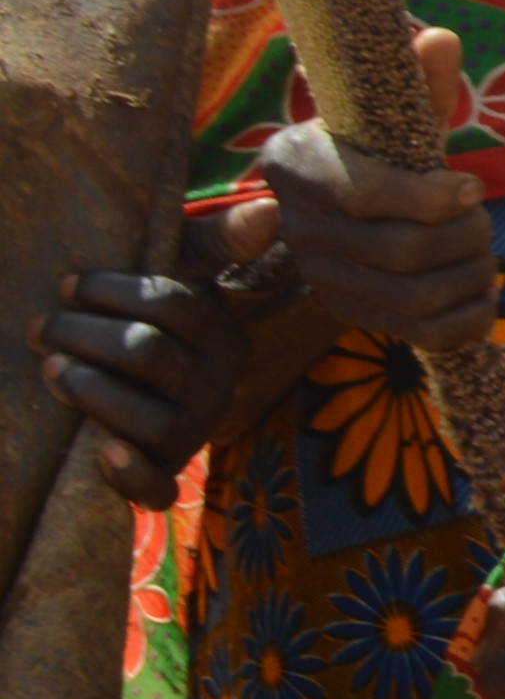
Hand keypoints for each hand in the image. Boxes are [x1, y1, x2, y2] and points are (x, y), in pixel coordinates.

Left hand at [39, 248, 285, 506]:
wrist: (137, 381)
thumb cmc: (149, 315)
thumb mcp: (182, 269)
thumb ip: (217, 240)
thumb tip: (271, 210)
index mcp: (221, 338)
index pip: (172, 307)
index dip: (112, 292)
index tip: (67, 284)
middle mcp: (215, 388)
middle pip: (147, 354)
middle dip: (83, 334)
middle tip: (40, 326)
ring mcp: (189, 434)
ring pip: (144, 416)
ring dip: (87, 389)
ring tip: (50, 367)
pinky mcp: (162, 473)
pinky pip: (157, 488)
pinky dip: (130, 474)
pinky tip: (100, 451)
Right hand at [262, 23, 498, 350]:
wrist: (353, 203)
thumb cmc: (382, 148)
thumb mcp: (396, 114)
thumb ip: (419, 83)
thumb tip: (440, 38)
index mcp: (295, 164)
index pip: (364, 196)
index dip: (433, 197)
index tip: (472, 185)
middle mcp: (297, 228)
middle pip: (402, 252)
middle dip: (465, 234)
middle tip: (482, 216)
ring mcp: (321, 279)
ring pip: (418, 296)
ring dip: (474, 272)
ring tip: (482, 248)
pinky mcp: (351, 315)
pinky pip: (423, 335)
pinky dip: (471, 316)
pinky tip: (483, 290)